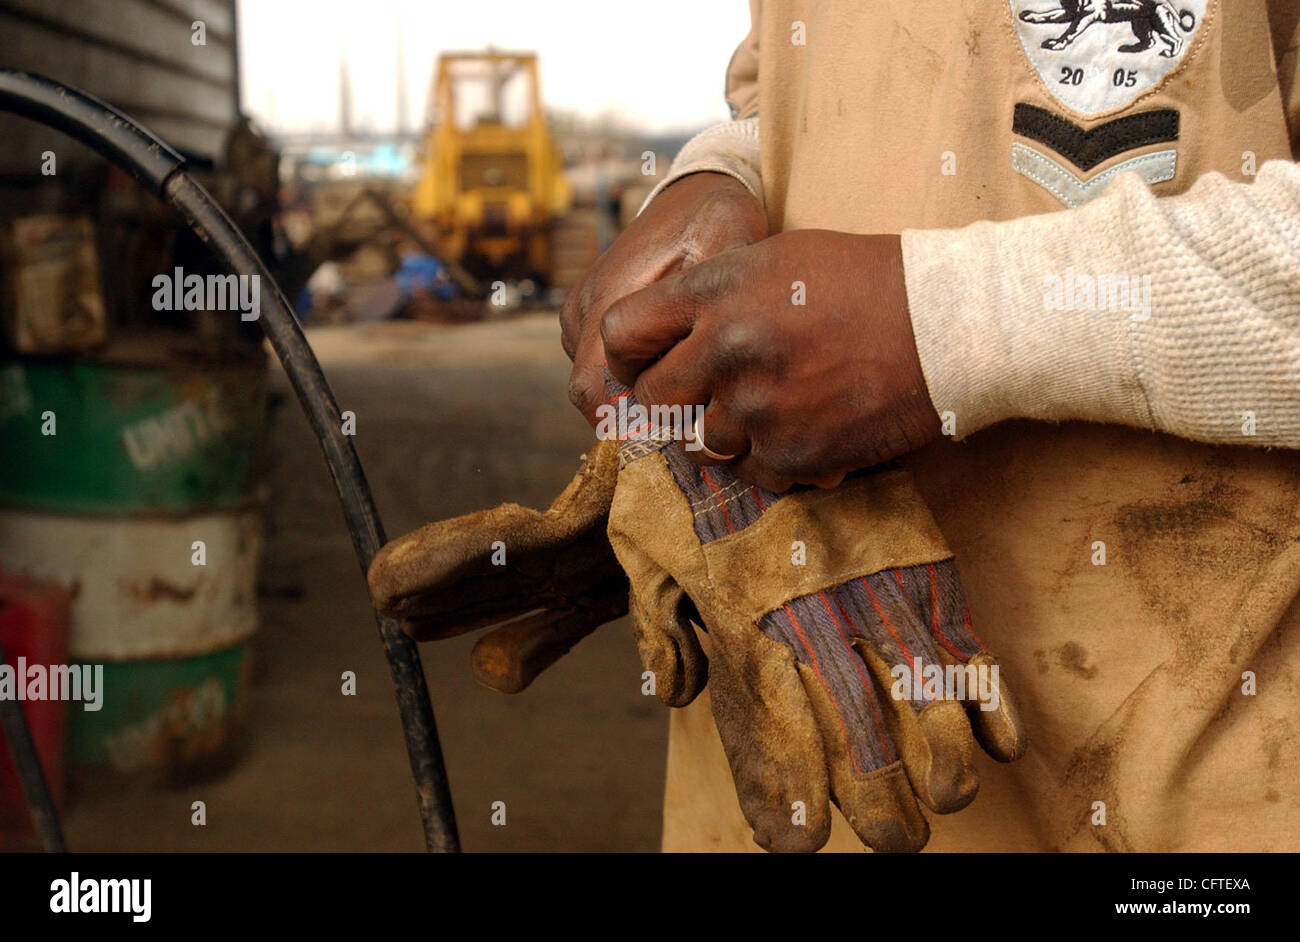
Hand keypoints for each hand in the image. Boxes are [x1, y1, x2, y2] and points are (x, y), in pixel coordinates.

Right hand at [560, 171, 767, 424]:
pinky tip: (668, 374)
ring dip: (626, 399)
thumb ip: (719, 292)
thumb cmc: (715, 218)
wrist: (694, 189)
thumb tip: (725, 348)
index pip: (596, 391)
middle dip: (631, 420)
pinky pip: (591, 362)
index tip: (676, 434)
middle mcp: (585, 308)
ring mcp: (578, 311)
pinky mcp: (582, 312)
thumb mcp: (729, 242)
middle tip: (683, 430)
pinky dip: (623, 378)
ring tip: (681, 403)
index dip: (631, 425)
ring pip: (590, 382)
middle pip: (589, 396)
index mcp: (611, 299)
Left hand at [601, 230, 940, 491]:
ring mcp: (759, 405)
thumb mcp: (777, 258)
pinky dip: (772, 460)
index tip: (646, 364)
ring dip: (729, 432)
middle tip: (705, 397)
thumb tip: (663, 333)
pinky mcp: (794, 452)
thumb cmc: (865, 281)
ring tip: (773, 407)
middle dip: (674, 401)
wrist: (947, 323)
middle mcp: (726, 348)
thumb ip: (712, 294)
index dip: (628, 355)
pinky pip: (754, 472)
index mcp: (716, 291)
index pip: (622, 333)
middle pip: (654, 399)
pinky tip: (803, 428)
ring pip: (703, 443)